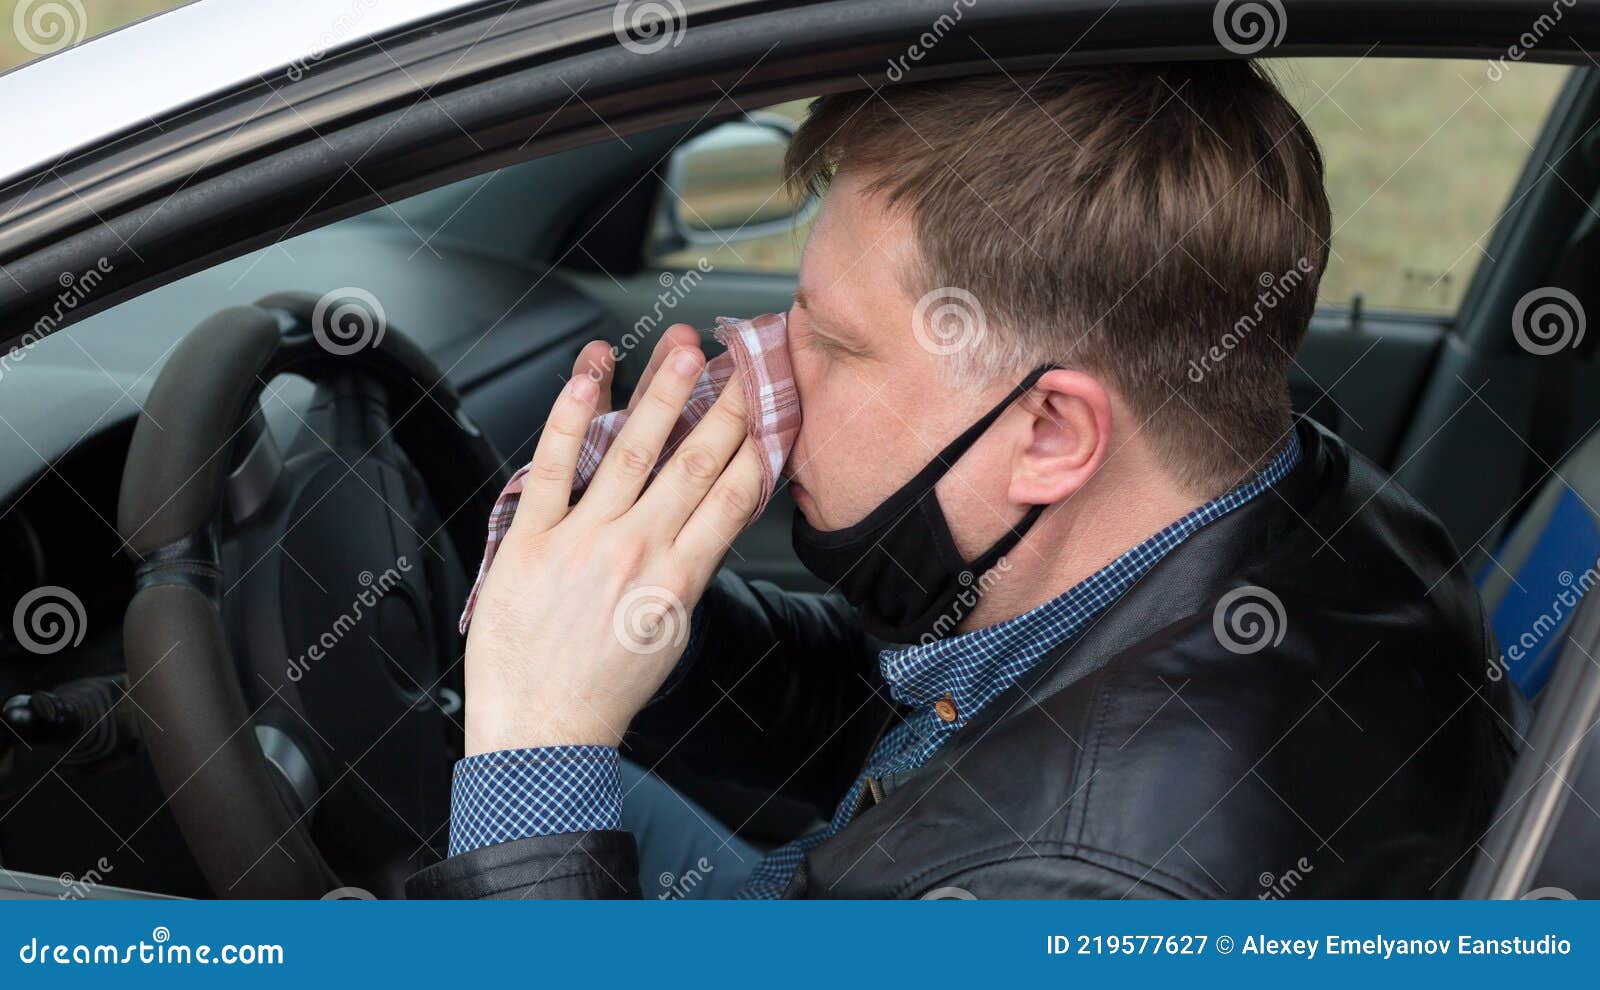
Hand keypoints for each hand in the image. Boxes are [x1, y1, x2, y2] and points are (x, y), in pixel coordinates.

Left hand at [462, 325, 762, 754]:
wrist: (542, 735)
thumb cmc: (604, 690)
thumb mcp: (670, 632)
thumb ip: (688, 569)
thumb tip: (713, 519)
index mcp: (678, 580)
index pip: (733, 494)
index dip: (759, 440)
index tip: (774, 401)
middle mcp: (635, 553)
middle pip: (693, 462)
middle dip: (724, 402)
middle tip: (743, 355)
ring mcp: (580, 542)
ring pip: (629, 452)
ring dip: (661, 393)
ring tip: (683, 348)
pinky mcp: (528, 541)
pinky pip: (552, 467)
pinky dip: (570, 416)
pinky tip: (588, 376)